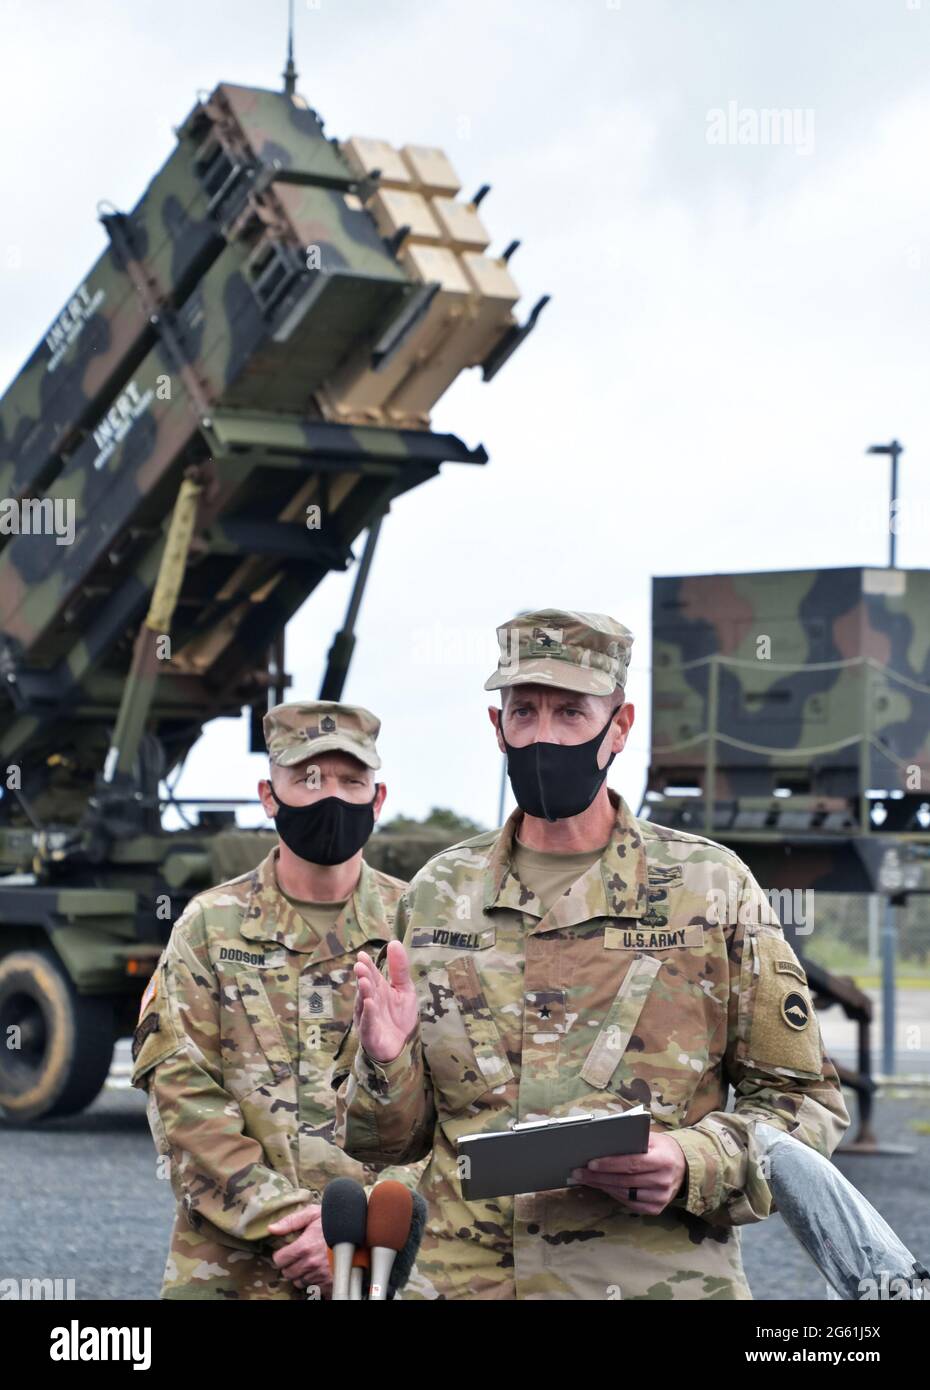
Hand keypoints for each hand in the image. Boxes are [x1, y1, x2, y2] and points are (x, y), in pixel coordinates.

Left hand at [268, 1204, 331, 1294]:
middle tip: (299, 1256)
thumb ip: (291, 1221)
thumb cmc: (335, 1221)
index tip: (287, 1251)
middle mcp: (311, 1263)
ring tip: (310, 1262)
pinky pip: (314, 1288)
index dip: (281, 1255)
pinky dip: (314, 1281)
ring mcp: (320, 1275)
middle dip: (290, 1265)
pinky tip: (319, 1270)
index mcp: (304, 1247)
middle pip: (288, 1273)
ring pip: (299, 1282)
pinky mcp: (330, 1283)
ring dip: (302, 1274)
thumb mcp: (313, 1213)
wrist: (359, 1232)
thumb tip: (271, 1229)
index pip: (279, 1260)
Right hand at [353, 940, 417, 1063]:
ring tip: (364, 981)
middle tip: (360, 965)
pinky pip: (368, 1023)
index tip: (362, 955)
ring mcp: (368, 1018)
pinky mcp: (370, 1034)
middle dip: (363, 976)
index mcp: (378, 989)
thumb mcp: (404, 989)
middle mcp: (369, 1001)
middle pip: (366, 987)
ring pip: (364, 1003)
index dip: (367, 965)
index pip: (371, 975)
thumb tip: (394, 942)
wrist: (401, 1047)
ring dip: (364, 993)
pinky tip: (369, 1004)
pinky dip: (368, 1013)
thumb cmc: (400, 1016)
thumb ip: (399, 968)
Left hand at [570, 1131, 686, 1214]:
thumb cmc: (662, 1148)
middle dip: (599, 1177)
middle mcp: (663, 1181)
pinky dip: (614, 1195)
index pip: (632, 1163)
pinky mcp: (657, 1208)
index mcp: (663, 1160)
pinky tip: (602, 1187)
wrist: (685, 1167)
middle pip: (625, 1181)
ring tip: (586, 1179)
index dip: (610, 1164)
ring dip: (603, 1187)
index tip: (591, 1163)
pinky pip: (630, 1204)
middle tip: (579, 1172)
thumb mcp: (652, 1139)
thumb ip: (632, 1140)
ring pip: (625, 1194)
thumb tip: (602, 1142)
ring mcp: (661, 1198)